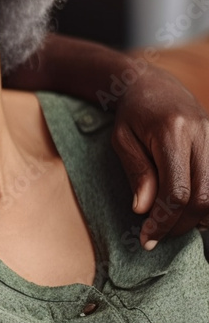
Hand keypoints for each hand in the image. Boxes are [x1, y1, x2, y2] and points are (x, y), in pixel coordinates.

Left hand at [110, 65, 208, 247]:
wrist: (153, 84)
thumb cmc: (131, 114)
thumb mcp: (122, 140)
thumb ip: (137, 173)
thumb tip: (144, 210)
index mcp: (173, 132)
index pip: (176, 190)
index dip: (163, 220)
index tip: (146, 238)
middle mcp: (202, 135)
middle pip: (203, 197)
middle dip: (179, 224)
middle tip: (156, 235)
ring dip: (196, 218)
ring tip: (170, 224)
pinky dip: (206, 203)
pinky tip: (187, 210)